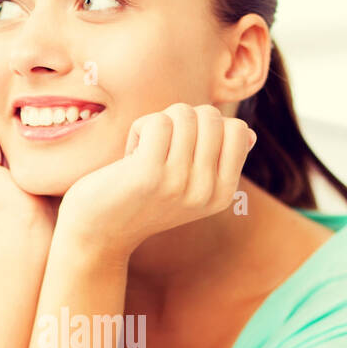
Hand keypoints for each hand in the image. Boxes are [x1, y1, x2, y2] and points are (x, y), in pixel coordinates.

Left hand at [56, 103, 255, 259]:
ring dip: (158, 123)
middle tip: (159, 147)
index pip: (238, 131)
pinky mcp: (150, 175)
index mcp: (222, 195)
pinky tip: (129, 155)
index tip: (182, 148)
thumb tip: (248, 134)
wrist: (97, 234)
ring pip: (184, 114)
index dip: (206, 126)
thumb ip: (216, 161)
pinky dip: (139, 129)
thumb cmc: (140, 200)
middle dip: (181, 120)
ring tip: (144, 152)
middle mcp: (206, 192)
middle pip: (210, 117)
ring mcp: (180, 184)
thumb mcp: (187, 185)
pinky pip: (157, 122)